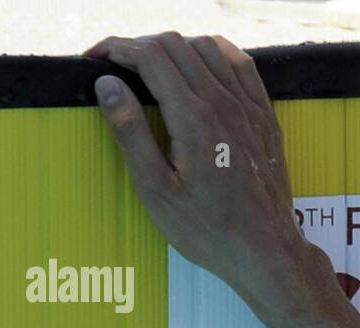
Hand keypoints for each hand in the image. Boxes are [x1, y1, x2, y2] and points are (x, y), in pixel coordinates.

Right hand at [83, 33, 304, 306]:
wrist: (264, 250)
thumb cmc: (207, 229)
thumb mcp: (156, 189)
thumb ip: (130, 132)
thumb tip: (107, 84)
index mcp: (194, 118)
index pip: (150, 56)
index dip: (115, 48)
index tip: (94, 58)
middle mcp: (225, 103)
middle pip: (176, 44)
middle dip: (139, 45)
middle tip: (116, 65)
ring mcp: (249, 107)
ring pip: (209, 47)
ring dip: (175, 47)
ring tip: (152, 67)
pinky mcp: (265, 117)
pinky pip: (241, 64)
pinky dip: (214, 53)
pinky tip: (199, 66)